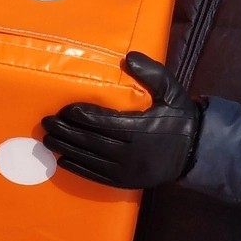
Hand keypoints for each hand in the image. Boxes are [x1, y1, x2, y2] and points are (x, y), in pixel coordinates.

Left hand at [42, 52, 201, 191]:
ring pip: (92, 159)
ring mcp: (128, 169)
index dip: (82, 116)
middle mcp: (133, 151)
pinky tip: (63, 161)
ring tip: (47, 140)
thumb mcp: (173, 91)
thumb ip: (153, 74)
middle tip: (46, 123)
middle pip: (93, 141)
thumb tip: (128, 58)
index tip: (64, 110)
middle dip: (67, 132)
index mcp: (143, 128)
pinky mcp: (126, 182)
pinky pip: (98, 177)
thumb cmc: (180, 118)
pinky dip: (79, 169)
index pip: (105, 122)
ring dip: (67, 149)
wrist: (194, 153)